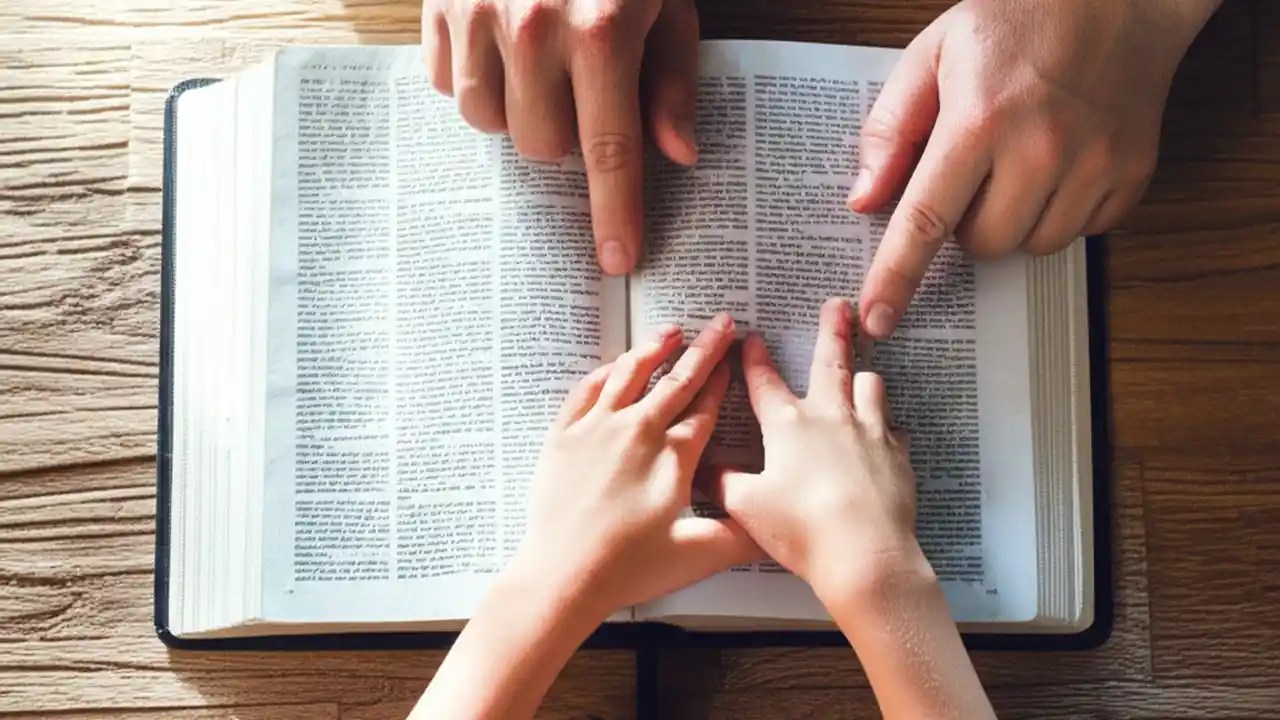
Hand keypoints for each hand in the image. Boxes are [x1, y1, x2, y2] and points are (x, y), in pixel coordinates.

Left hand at [411, 314, 756, 719]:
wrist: (561, 575)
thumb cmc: (626, 569)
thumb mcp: (695, 556)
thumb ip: (739, 536)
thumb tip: (773, 528)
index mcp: (673, 457)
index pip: (706, 407)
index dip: (722, 379)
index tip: (735, 354)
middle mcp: (636, 432)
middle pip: (676, 380)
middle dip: (704, 349)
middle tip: (720, 323)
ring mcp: (596, 430)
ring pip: (629, 374)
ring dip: (654, 349)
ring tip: (671, 331)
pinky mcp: (564, 437)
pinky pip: (586, 390)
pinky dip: (604, 372)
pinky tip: (613, 365)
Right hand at [421, 0, 700, 274]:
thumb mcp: (669, 2)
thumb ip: (673, 79)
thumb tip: (677, 155)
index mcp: (601, 30)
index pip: (610, 151)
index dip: (615, 212)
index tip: (619, 260)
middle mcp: (533, 29)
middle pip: (544, 146)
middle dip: (569, 136)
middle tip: (583, 95)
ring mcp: (476, 16)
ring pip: (490, 124)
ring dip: (518, 112)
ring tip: (539, 68)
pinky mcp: (437, 7)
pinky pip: (448, 87)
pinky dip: (474, 80)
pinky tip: (499, 45)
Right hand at [705, 298, 922, 600]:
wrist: (865, 555)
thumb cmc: (803, 529)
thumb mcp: (748, 507)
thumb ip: (723, 483)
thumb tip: (702, 470)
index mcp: (788, 426)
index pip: (765, 381)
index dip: (755, 357)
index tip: (752, 337)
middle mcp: (831, 418)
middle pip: (831, 362)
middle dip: (833, 330)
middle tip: (839, 306)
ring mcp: (870, 432)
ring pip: (871, 386)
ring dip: (862, 379)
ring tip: (860, 376)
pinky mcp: (898, 456)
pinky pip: (894, 430)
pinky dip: (885, 429)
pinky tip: (882, 439)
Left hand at [853, 0, 1221, 337]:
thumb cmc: (1017, 19)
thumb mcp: (932, 54)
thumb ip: (891, 129)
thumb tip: (864, 201)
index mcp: (979, 120)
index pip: (925, 221)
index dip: (896, 277)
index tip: (878, 319)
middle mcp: (1040, 149)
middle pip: (982, 245)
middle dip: (966, 224)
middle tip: (974, 172)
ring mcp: (1094, 165)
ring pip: (1032, 247)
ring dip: (1014, 222)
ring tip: (1019, 163)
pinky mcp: (1132, 174)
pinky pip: (1081, 233)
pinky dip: (1061, 213)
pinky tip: (1060, 163)